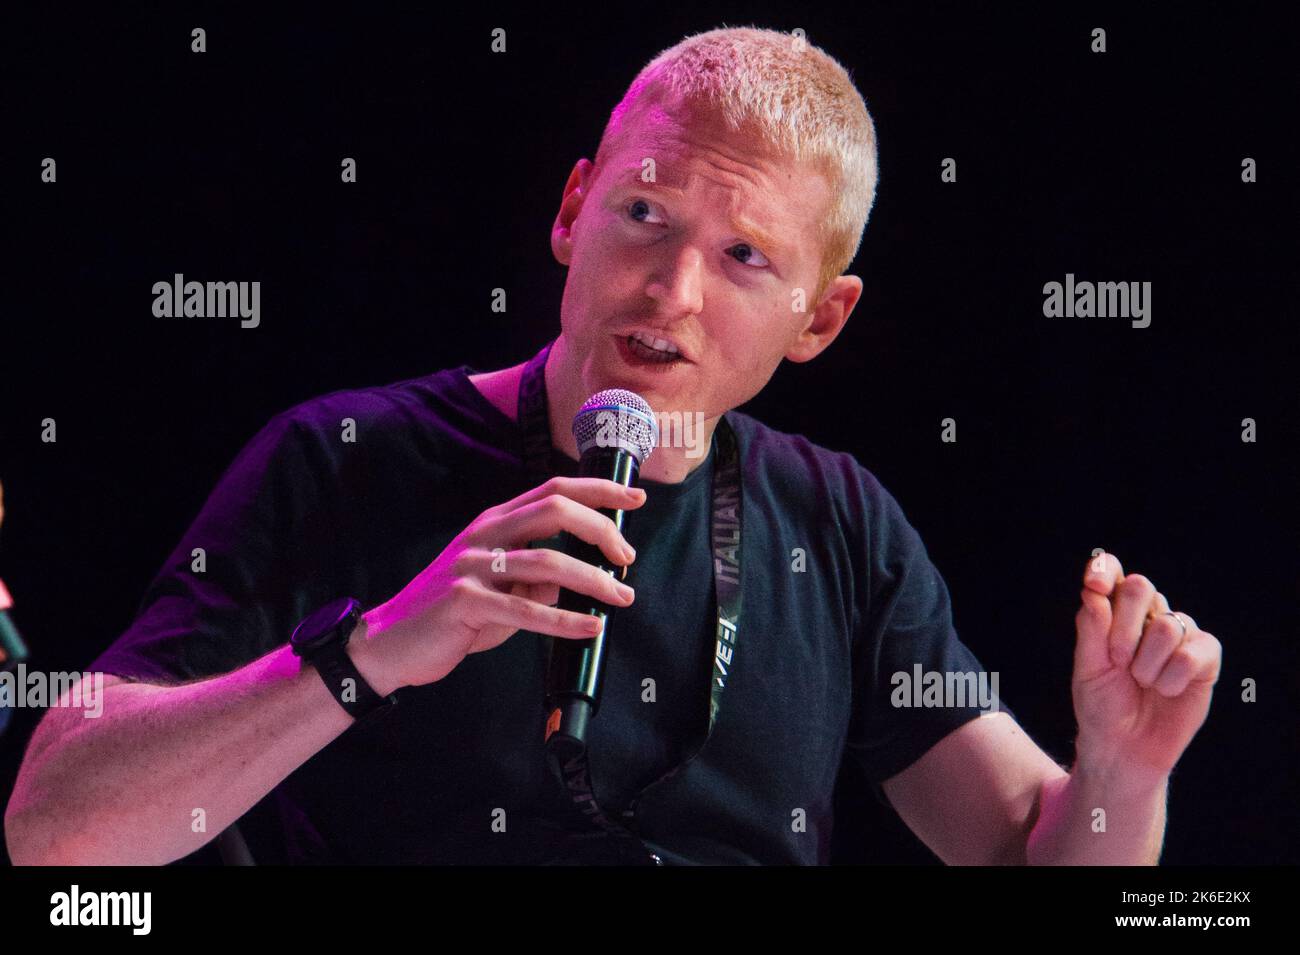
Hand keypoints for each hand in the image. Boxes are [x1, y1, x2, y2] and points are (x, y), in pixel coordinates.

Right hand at [356, 476, 645, 690]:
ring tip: (621, 597)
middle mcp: (485, 534)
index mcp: (495, 522)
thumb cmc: (451, 614)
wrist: (390, 642)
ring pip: (547, 563)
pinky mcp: (464, 601)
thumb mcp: (499, 586)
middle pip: (555, 510)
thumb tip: (578, 584)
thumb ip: (536, 580)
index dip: (598, 490)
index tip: (634, 498)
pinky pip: (525, 610)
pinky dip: (565, 620)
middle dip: (601, 529)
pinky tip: (591, 626)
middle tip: (627, 557)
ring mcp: (472, 565)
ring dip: (593, 580)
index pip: (554, 490)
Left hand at [1070, 551, 1221, 783]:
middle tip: (1116, 660)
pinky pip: (1194, 651)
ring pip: (1167, 624)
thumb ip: (1091, 629)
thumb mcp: (1087, 668)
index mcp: (1114, 613)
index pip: (1112, 572)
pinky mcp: (1205, 657)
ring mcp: (1179, 635)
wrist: (1124, 747)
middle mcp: (1148, 617)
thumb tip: (1095, 593)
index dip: (1105, 570)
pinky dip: (1173, 677)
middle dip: (1123, 627)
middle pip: (1141, 587)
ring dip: (1146, 662)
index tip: (1096, 586)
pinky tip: (1166, 691)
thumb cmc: (1102, 705)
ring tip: (1142, 683)